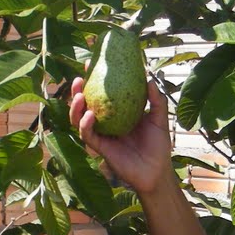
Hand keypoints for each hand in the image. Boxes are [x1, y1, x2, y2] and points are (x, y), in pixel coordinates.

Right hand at [69, 75, 173, 196]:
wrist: (157, 171)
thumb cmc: (158, 144)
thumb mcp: (159, 118)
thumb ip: (155, 99)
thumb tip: (149, 78)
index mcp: (117, 113)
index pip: (101, 93)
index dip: (93, 79)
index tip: (89, 63)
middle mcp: (106, 122)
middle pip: (85, 104)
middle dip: (77, 91)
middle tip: (79, 78)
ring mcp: (101, 135)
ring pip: (79, 119)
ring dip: (76, 107)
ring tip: (79, 95)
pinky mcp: (100, 148)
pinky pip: (87, 134)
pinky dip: (85, 124)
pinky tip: (89, 115)